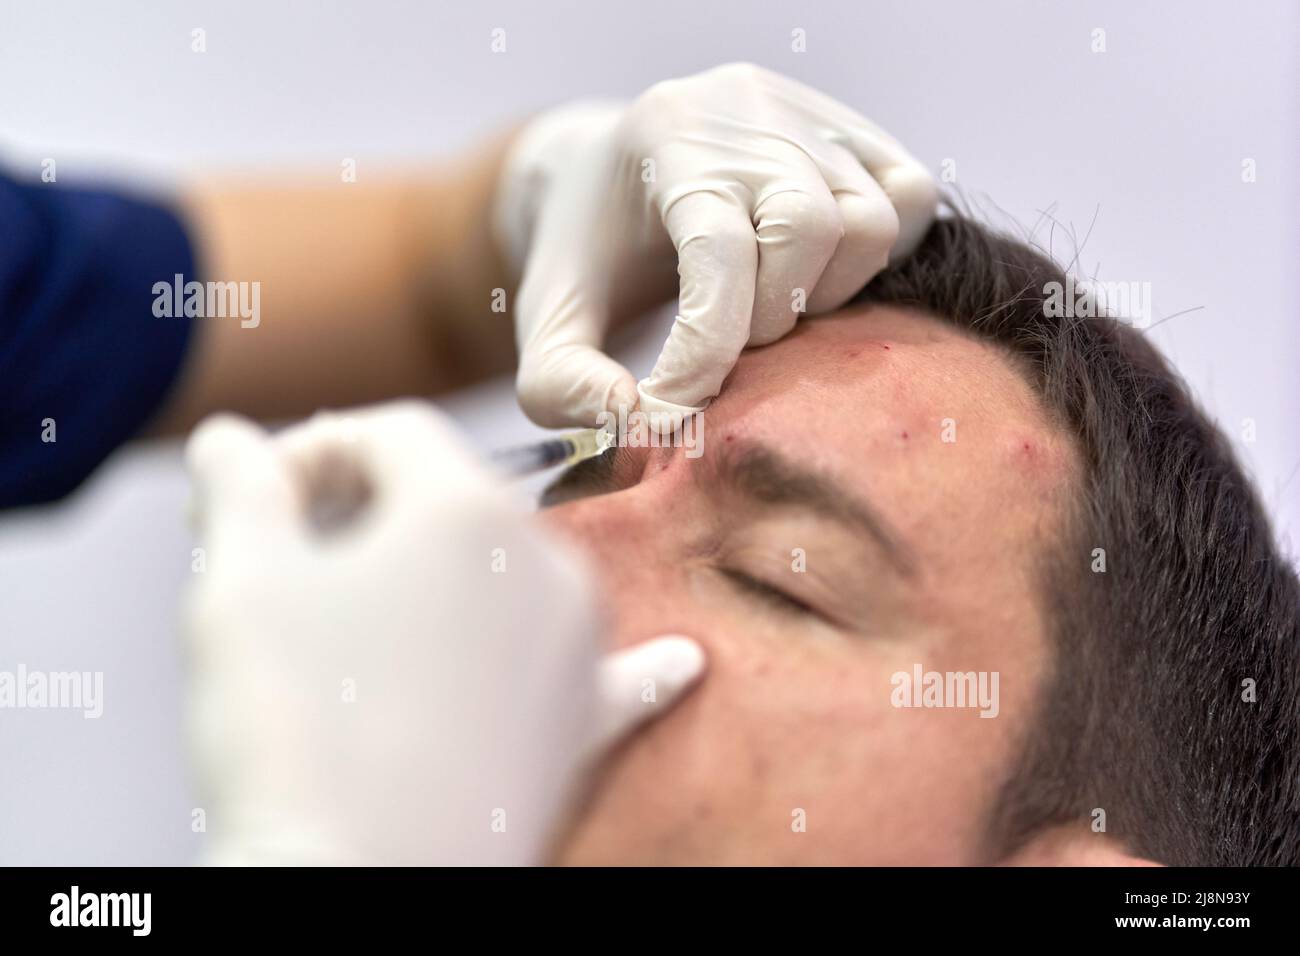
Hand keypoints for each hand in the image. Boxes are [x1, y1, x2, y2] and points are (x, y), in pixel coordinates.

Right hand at [184, 401, 703, 864]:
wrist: (358, 887)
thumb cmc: (295, 727)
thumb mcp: (240, 581)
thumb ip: (240, 486)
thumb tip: (227, 439)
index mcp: (470, 509)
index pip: (391, 434)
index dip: (311, 453)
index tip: (251, 501)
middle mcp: (549, 563)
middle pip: (451, 495)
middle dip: (366, 510)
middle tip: (286, 557)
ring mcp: (579, 646)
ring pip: (508, 572)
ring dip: (435, 575)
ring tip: (357, 622)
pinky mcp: (586, 725)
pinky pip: (617, 678)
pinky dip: (630, 666)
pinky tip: (683, 665)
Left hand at [494, 62, 937, 427]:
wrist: (610, 175)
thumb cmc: (587, 255)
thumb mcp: (548, 320)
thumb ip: (564, 383)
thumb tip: (642, 424)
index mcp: (665, 135)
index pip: (717, 247)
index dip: (707, 347)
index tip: (677, 407)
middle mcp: (746, 106)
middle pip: (810, 227)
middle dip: (773, 316)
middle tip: (730, 348)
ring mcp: (810, 114)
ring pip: (870, 220)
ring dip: (828, 295)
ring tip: (769, 313)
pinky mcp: (858, 134)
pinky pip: (910, 199)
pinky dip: (873, 260)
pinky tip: (813, 281)